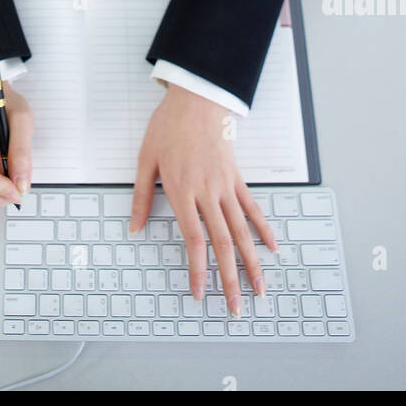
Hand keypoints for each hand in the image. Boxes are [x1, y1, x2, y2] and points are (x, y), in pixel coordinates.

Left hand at [129, 84, 278, 313]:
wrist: (196, 98)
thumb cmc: (168, 126)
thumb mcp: (146, 160)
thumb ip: (141, 196)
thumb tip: (133, 227)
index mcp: (182, 191)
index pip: (194, 240)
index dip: (198, 270)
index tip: (200, 293)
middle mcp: (207, 193)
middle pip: (223, 244)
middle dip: (230, 279)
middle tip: (236, 307)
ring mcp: (225, 185)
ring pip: (242, 231)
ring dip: (251, 262)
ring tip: (259, 288)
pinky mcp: (236, 177)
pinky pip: (252, 207)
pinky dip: (262, 228)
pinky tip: (272, 247)